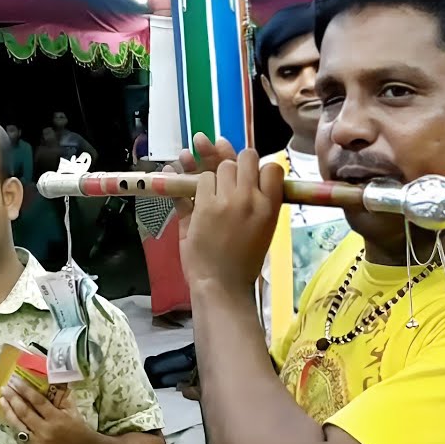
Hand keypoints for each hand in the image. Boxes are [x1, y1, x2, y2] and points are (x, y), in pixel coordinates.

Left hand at [0, 377, 92, 443]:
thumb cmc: (78, 426)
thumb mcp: (71, 409)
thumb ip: (60, 397)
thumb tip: (49, 381)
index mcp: (57, 418)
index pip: (37, 401)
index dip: (25, 390)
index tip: (15, 380)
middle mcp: (45, 431)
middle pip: (24, 412)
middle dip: (12, 398)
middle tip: (4, 388)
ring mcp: (38, 442)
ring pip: (18, 425)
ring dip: (8, 411)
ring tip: (2, 399)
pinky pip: (20, 435)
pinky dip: (13, 425)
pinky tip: (9, 415)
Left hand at [171, 133, 283, 291]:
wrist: (223, 285)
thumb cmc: (243, 261)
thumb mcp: (263, 228)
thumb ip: (259, 196)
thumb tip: (240, 158)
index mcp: (271, 207)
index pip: (272, 168)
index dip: (258, 169)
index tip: (250, 179)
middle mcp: (251, 199)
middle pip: (244, 159)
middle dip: (234, 167)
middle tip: (228, 186)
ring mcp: (227, 201)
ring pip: (220, 167)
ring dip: (214, 176)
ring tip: (211, 196)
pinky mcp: (204, 207)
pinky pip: (199, 180)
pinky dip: (186, 180)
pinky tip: (173, 171)